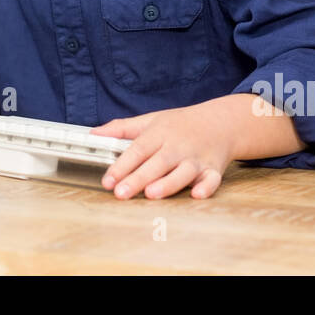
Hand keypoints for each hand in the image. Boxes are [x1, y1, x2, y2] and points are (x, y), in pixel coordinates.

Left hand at [91, 98, 236, 199]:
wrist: (221, 122)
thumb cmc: (181, 124)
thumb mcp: (151, 119)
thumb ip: (122, 128)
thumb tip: (93, 133)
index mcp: (160, 133)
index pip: (137, 149)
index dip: (121, 165)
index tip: (107, 180)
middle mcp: (177, 146)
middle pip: (157, 163)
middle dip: (138, 178)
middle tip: (121, 193)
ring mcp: (196, 158)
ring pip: (182, 172)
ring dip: (168, 183)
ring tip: (151, 194)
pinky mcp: (213, 169)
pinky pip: (211, 179)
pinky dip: (206, 187)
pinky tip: (197, 194)